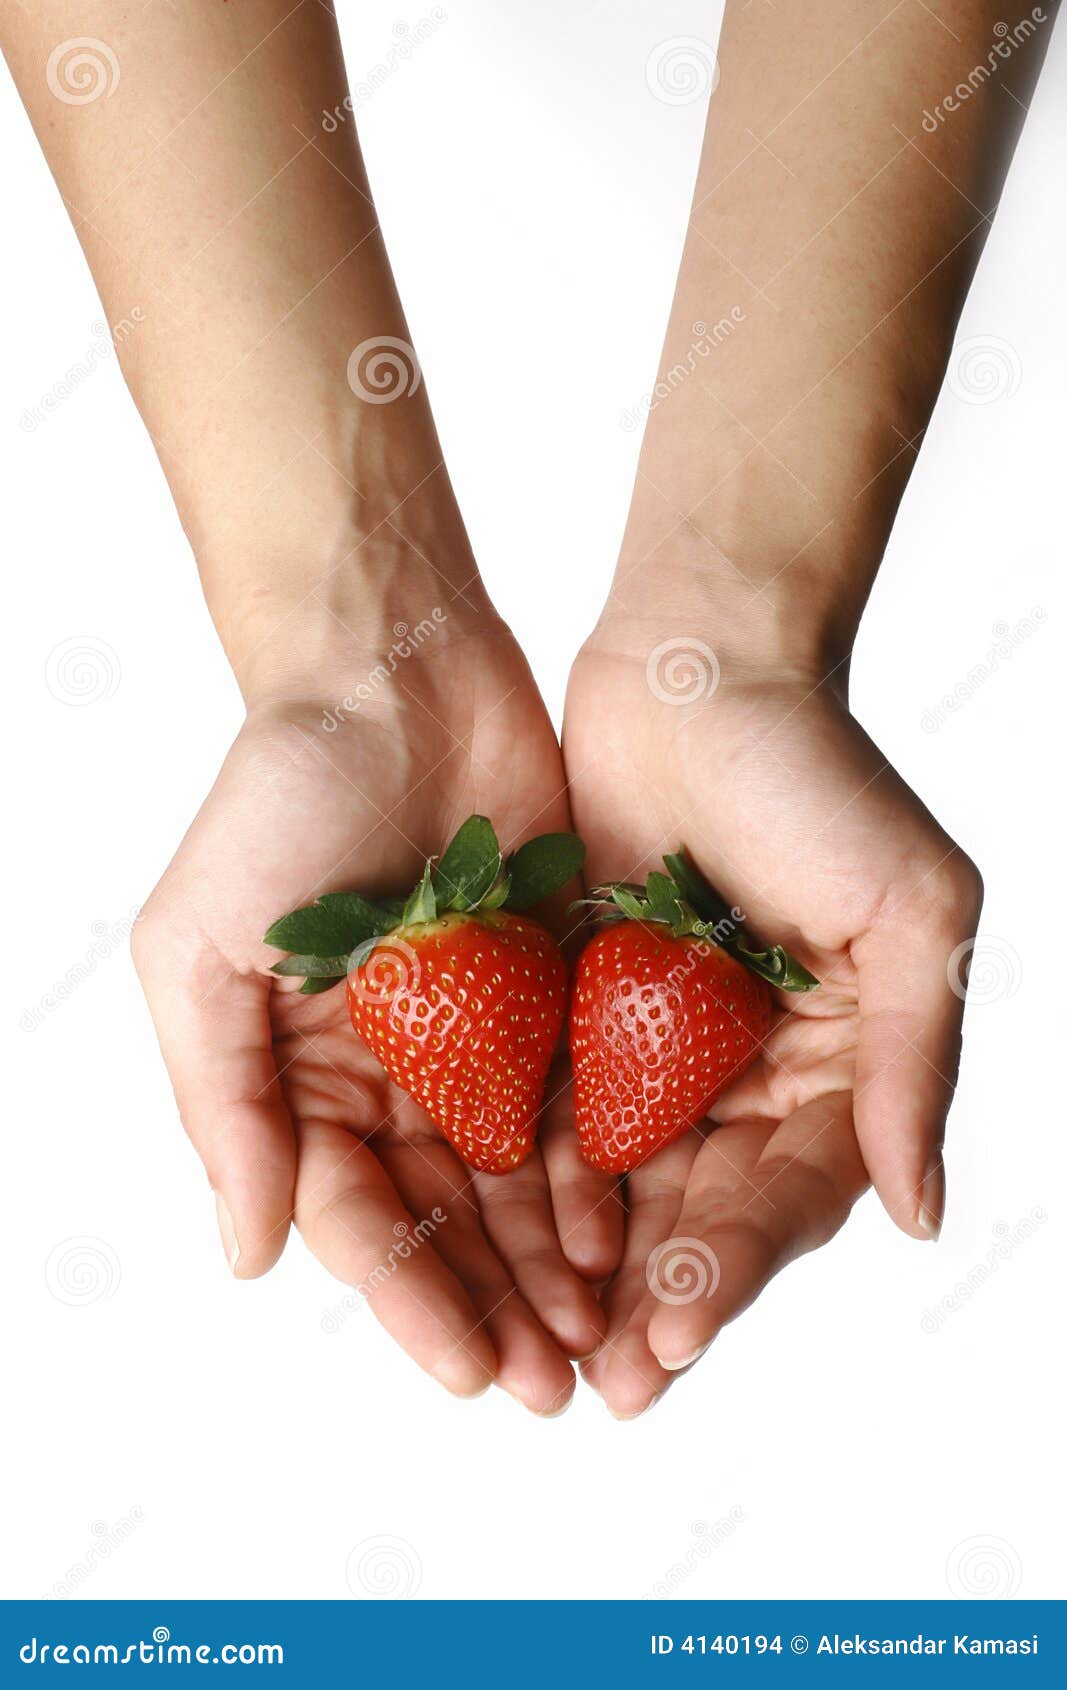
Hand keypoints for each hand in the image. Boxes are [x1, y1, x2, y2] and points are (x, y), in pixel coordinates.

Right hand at [133, 615, 618, 1413]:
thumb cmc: (278, 796)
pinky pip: (580, 1098)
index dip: (410, 1299)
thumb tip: (247, 1255)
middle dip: (495, 1305)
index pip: (356, 1217)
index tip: (469, 1370)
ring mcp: (473, 1034)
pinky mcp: (549, 990)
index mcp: (301, 1076)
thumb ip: (225, 1100)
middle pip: (446, 1219)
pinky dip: (602, 1170)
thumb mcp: (204, 946)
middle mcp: (389, 1071)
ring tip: (606, 1340)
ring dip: (555, 1264)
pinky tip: (638, 1230)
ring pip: (518, 1180)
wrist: (394, 669)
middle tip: (556, 1389)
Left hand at [562, 615, 981, 1415]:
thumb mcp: (910, 912)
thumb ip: (910, 1061)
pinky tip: (501, 1237)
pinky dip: (535, 1175)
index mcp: (835, 1057)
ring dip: (592, 1266)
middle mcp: (749, 1065)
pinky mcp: (579, 1004)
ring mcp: (660, 1041)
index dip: (738, 1265)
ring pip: (626, 1180)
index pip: (791, 1190)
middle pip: (704, 1208)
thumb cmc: (819, 773)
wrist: (697, 661)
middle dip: (658, 1297)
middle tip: (608, 1385)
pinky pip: (554, 1107)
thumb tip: (924, 1216)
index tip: (679, 1332)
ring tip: (548, 1349)